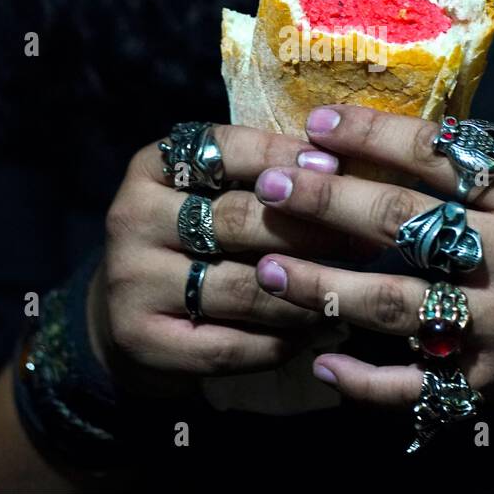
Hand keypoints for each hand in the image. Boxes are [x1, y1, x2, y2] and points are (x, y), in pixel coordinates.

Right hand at [90, 125, 357, 396]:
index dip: (283, 155)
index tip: (338, 168)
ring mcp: (132, 281)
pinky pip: (231, 344)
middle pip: (238, 219)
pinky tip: (319, 331)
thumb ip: (263, 175)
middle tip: (367, 238)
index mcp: (153, 168)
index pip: (223, 149)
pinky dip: (283, 339)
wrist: (126, 315)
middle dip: (312, 228)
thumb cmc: (193, 240)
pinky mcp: (143, 339)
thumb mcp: (211, 194)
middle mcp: (133, 217)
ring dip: (307, 291)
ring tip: (356, 288)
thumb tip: (352, 162)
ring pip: (243, 288)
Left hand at [249, 105, 493, 411]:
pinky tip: (321, 364)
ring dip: (321, 285)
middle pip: (404, 223)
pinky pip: (416, 385)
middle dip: (327, 201)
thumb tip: (389, 149)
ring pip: (393, 304)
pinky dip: (364, 380)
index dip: (372, 136)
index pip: (439, 156)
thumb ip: (484, 174)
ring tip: (267, 268)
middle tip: (271, 185)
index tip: (318, 123)